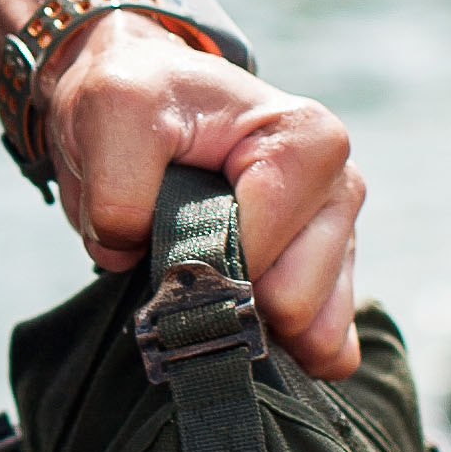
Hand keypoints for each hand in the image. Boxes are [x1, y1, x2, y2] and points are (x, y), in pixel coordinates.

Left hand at [37, 18, 364, 375]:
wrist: (144, 100)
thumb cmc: (139, 98)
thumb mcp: (111, 112)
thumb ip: (119, 189)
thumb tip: (133, 258)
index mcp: (306, 141)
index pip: (263, 250)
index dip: (202, 269)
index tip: (158, 254)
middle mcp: (339, 187)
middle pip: (295, 301)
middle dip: (227, 303)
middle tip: (176, 272)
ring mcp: (339, 233)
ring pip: (313, 332)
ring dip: (248, 330)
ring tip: (204, 289)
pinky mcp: (329, 272)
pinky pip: (326, 344)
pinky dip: (283, 353)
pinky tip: (244, 337)